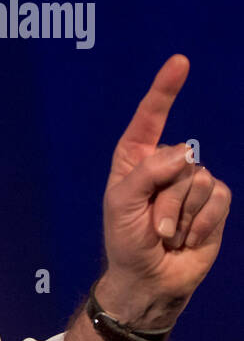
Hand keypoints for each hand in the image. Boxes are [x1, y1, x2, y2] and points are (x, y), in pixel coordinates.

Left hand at [99, 55, 230, 329]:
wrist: (150, 277)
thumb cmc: (126, 239)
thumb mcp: (122, 203)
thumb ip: (147, 172)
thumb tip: (184, 153)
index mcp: (135, 159)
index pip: (150, 118)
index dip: (165, 90)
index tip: (180, 62)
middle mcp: (165, 165)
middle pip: (179, 159)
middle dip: (164, 198)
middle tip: (151, 225)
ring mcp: (191, 183)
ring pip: (199, 181)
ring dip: (180, 215)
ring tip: (167, 232)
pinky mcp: (213, 203)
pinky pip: (218, 199)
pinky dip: (201, 222)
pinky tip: (187, 237)